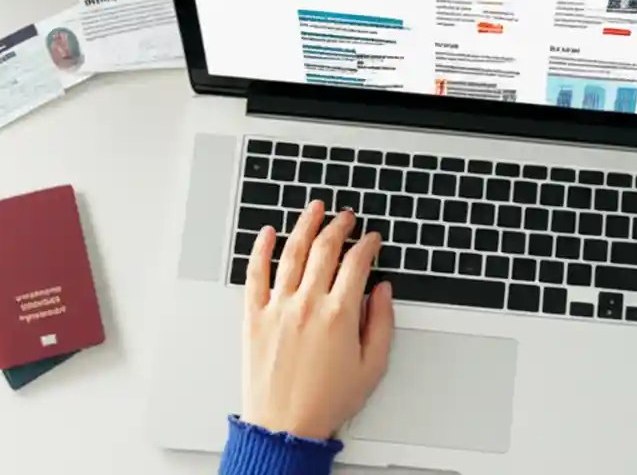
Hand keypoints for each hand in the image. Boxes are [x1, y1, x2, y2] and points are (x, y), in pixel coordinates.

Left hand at [242, 201, 394, 438]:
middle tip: (345, 217)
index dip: (367, 245)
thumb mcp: (372, 367)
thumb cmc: (326, 402)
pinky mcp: (254, 316)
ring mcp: (278, 307)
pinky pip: (255, 273)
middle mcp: (308, 304)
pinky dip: (260, 249)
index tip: (371, 239)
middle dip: (339, 226)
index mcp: (340, 315)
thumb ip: (382, 323)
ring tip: (314, 209)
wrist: (284, 426)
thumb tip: (382, 292)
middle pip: (325, 249)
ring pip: (291, 252)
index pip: (357, 263)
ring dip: (305, 225)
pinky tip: (267, 233)